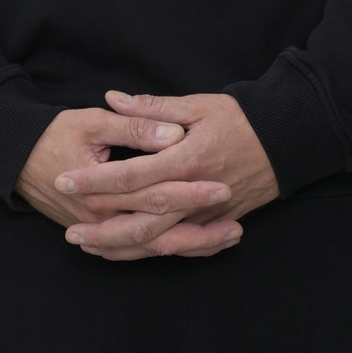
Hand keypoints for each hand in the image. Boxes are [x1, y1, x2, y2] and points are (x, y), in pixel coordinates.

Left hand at [55, 91, 279, 263]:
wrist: (286, 143)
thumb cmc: (240, 119)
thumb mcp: (197, 105)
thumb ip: (152, 108)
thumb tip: (112, 98)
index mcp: (185, 160)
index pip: (130, 176)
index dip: (95, 180)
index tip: (65, 181)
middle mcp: (194, 194)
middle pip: (141, 220)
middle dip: (102, 228)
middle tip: (70, 232)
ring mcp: (207, 215)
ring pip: (159, 241)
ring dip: (122, 248)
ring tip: (90, 246)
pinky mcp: (216, 224)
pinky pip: (181, 248)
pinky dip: (153, 254)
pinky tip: (129, 253)